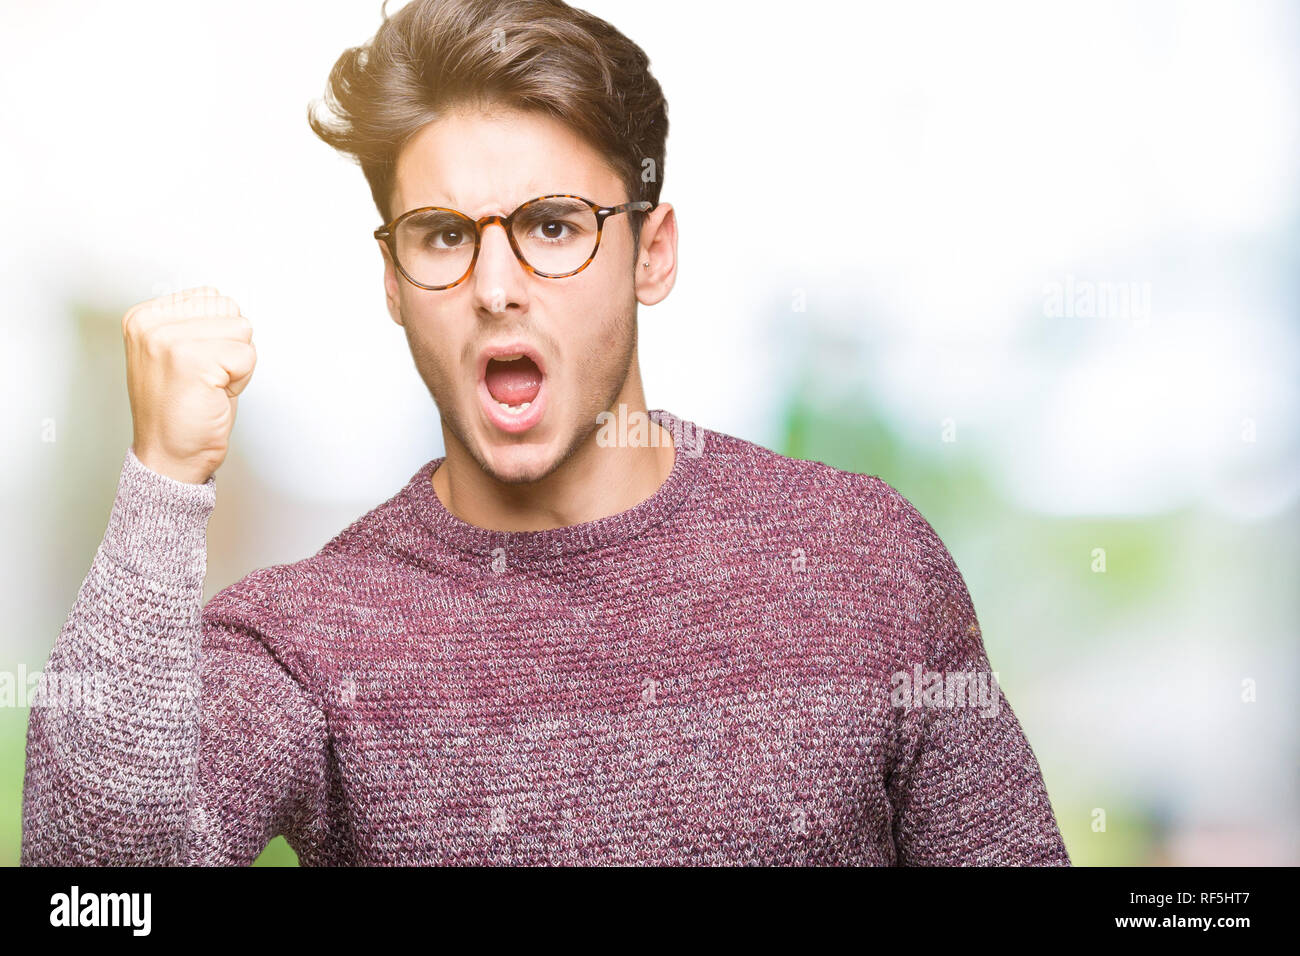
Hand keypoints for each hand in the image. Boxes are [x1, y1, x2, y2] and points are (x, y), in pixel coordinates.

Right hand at [123, 286, 255, 483]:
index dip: (218, 334)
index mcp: (144, 317)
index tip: (195, 364)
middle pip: (229, 309)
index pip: (212, 297)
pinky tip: (213, 395)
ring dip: (236, 363)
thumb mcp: (179, 353)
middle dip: (230, 346)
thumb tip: (224, 300)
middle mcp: (150, 324)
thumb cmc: (180, 411)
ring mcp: (168, 339)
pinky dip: (241, 379)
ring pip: (242, 329)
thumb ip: (195, 322)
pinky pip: (247, 355)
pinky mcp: (191, 359)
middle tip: (205, 378)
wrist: (169, 456)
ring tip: (209, 385)